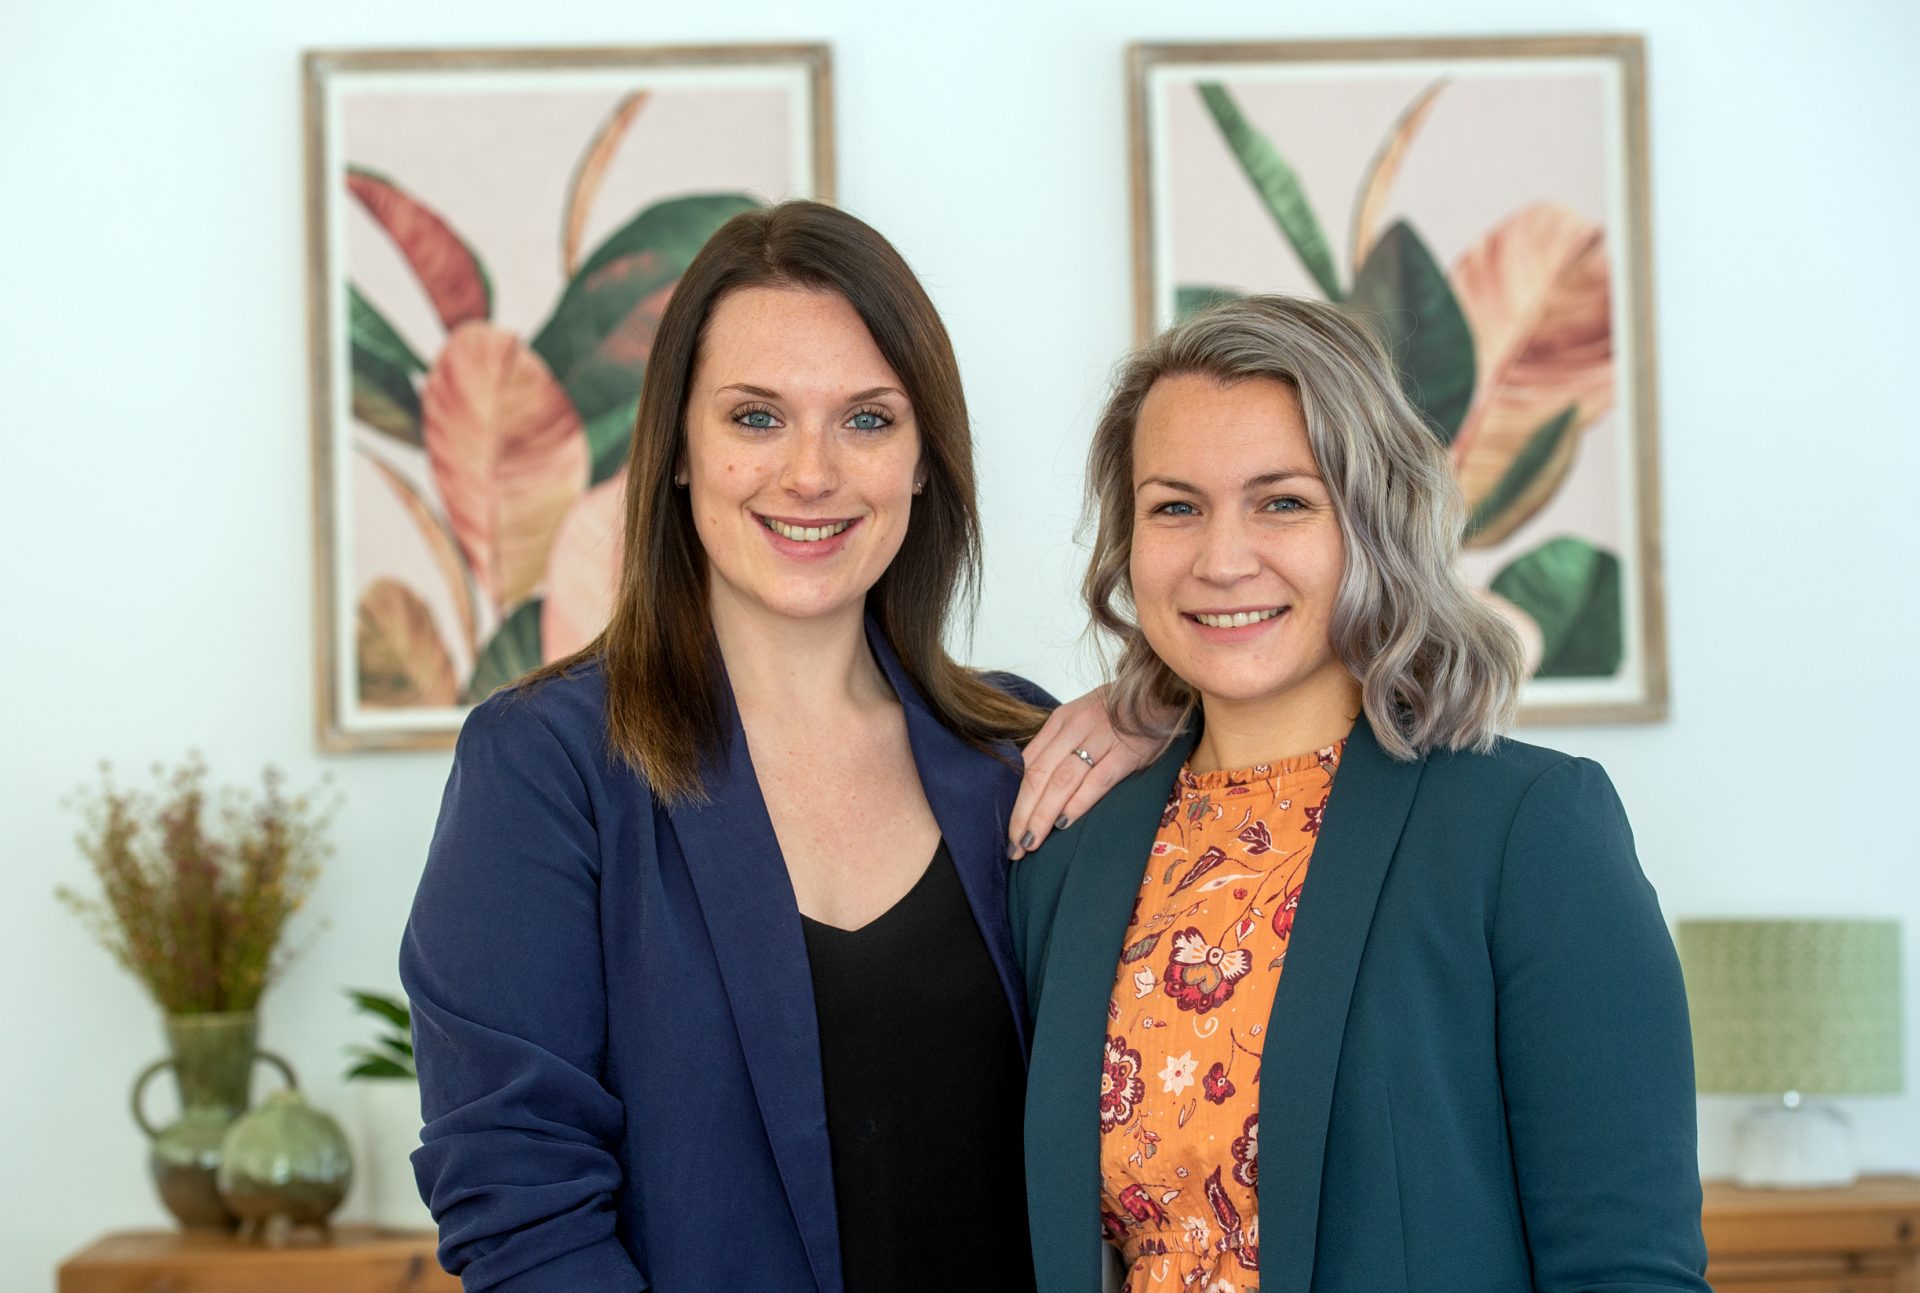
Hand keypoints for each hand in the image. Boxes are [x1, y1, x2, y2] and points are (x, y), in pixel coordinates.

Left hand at [1007, 686, 1159, 859]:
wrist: (1163, 691)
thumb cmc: (1122, 710)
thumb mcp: (1083, 716)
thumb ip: (1061, 743)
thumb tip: (1035, 781)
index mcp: (1061, 721)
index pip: (1028, 764)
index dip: (1013, 799)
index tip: (1006, 828)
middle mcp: (1076, 728)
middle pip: (1039, 776)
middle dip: (1022, 814)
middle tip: (1013, 846)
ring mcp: (1101, 739)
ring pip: (1062, 782)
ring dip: (1042, 815)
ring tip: (1030, 842)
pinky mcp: (1127, 753)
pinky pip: (1097, 781)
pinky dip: (1078, 803)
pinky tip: (1063, 824)